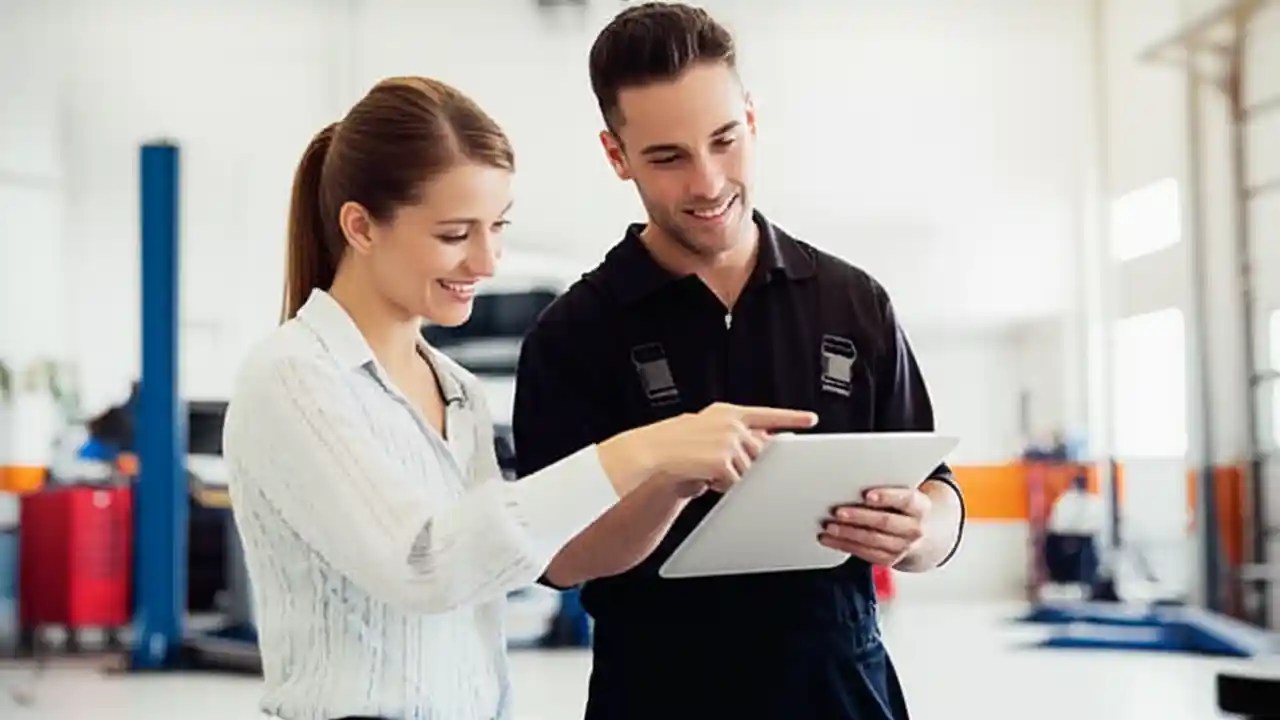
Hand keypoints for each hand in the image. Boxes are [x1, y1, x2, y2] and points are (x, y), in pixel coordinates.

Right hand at [598, 402, 817, 497]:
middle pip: (761, 451)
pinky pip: (736, 483)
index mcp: (726, 413)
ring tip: (708, 473)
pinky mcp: (723, 459)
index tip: (810, 419)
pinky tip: (706, 480)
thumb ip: (732, 438)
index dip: (791, 417)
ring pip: (749, 470)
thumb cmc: (671, 448)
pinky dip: (724, 486)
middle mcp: (730, 423)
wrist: (648, 457)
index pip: (767, 414)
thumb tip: (756, 448)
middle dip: (751, 466)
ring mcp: (728, 440)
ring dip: (734, 478)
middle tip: (727, 470)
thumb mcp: (704, 434)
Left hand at [819, 487, 930, 567]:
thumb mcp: (903, 495)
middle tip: (838, 512)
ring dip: (847, 533)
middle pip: (885, 522)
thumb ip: (886, 489)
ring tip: (829, 526)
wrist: (923, 536)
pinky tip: (829, 539)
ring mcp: (903, 547)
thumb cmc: (904, 508)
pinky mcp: (888, 560)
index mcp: (920, 507)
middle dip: (860, 517)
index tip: (867, 495)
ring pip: (872, 540)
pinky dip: (843, 545)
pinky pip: (864, 553)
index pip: (906, 500)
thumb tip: (854, 481)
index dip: (887, 497)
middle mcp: (914, 529)